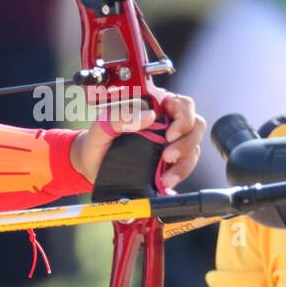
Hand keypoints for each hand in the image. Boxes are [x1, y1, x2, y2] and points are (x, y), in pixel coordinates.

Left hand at [70, 91, 204, 190]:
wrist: (90, 163)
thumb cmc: (97, 139)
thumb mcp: (102, 125)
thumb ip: (121, 116)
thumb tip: (149, 115)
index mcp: (155, 107)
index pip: (183, 104)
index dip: (184, 117)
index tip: (170, 134)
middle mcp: (167, 124)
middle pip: (195, 126)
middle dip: (187, 142)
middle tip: (168, 156)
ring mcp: (170, 143)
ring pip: (193, 148)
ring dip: (185, 163)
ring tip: (167, 177)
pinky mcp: (169, 162)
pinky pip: (184, 166)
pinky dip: (179, 174)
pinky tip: (167, 182)